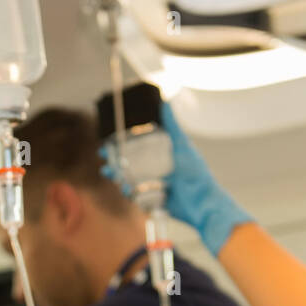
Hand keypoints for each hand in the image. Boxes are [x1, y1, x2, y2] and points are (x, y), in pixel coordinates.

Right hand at [100, 101, 253, 255]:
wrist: (202, 205)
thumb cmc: (196, 174)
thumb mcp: (182, 147)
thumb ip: (172, 126)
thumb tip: (165, 100)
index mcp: (161, 152)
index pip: (137, 144)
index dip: (122, 141)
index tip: (109, 138)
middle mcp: (155, 167)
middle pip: (129, 160)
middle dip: (114, 158)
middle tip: (103, 156)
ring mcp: (152, 183)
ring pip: (128, 177)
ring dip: (116, 174)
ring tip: (109, 172)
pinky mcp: (151, 198)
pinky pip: (135, 193)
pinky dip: (128, 190)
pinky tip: (125, 188)